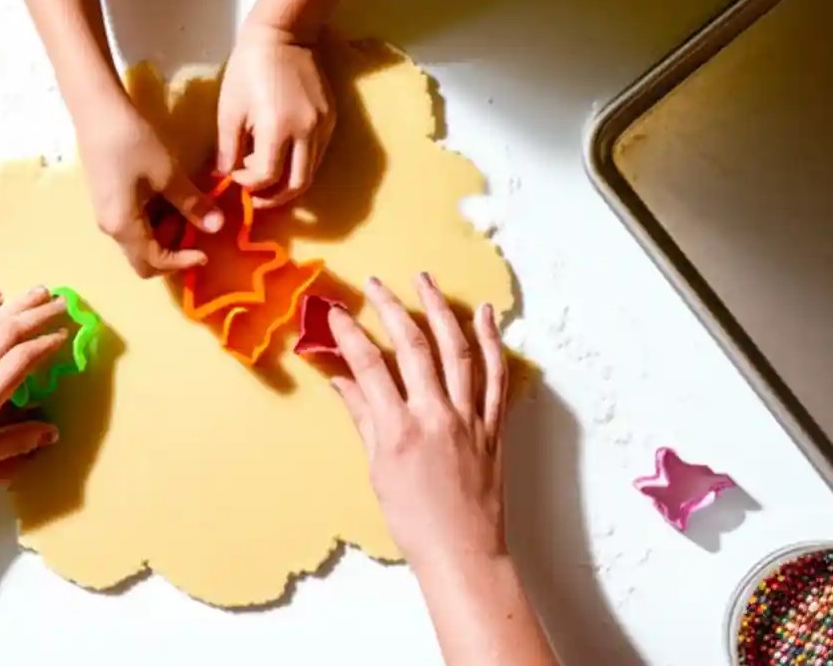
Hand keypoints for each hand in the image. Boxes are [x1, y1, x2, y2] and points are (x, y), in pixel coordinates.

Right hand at [80, 101, 223, 276]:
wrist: (97, 110)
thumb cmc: (132, 142)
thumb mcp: (167, 173)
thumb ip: (191, 203)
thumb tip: (217, 227)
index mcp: (123, 226)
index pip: (153, 262)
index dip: (181, 262)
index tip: (206, 254)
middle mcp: (110, 228)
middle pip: (142, 259)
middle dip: (171, 255)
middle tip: (197, 238)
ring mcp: (106, 214)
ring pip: (138, 242)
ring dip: (164, 238)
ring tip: (188, 217)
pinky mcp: (107, 200)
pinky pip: (133, 224)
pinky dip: (154, 224)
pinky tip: (169, 202)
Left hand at [218, 22, 334, 208]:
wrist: (283, 35)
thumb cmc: (248, 69)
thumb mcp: (229, 109)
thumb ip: (227, 149)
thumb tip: (226, 176)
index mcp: (278, 128)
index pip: (267, 177)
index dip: (249, 185)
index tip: (235, 177)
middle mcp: (307, 132)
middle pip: (297, 186)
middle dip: (274, 198)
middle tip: (255, 197)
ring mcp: (323, 127)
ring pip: (310, 173)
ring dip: (288, 184)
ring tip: (267, 180)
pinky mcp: (331, 120)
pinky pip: (317, 155)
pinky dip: (299, 165)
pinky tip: (282, 157)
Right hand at [328, 274, 508, 565]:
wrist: (463, 552)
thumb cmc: (414, 520)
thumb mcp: (377, 469)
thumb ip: (362, 417)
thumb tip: (340, 380)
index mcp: (399, 430)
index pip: (368, 366)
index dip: (349, 333)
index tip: (336, 311)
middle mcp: (435, 416)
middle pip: (413, 347)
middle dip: (391, 308)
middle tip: (375, 284)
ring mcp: (469, 417)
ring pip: (457, 350)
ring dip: (440, 310)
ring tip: (424, 281)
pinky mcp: (493, 425)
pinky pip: (496, 375)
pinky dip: (492, 342)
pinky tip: (484, 315)